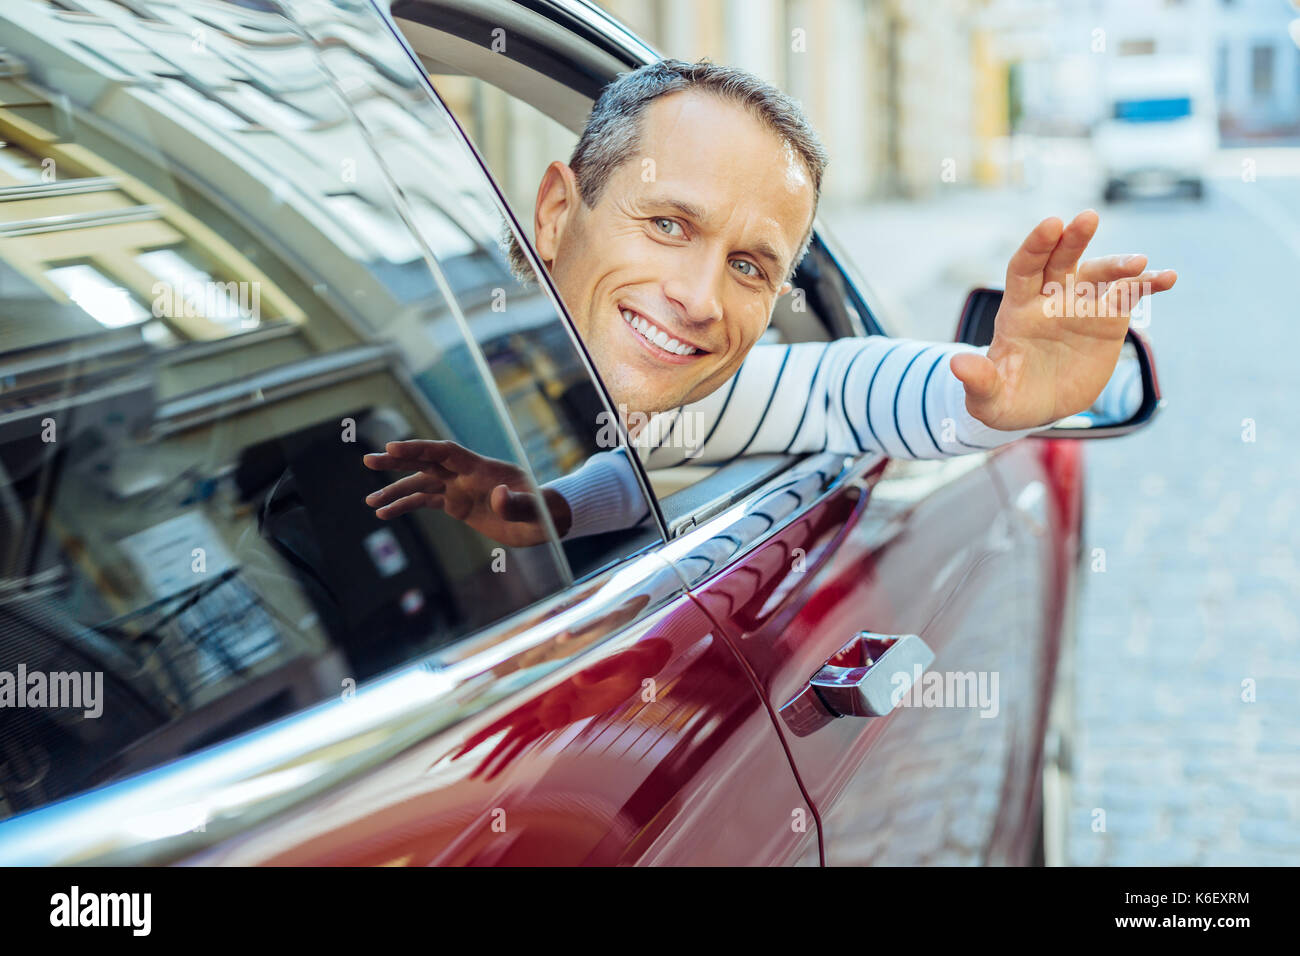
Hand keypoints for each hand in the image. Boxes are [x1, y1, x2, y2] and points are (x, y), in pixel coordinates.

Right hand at [362, 440, 570, 546]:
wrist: (546, 520)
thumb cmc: (544, 513)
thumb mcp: (533, 511)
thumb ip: (516, 503)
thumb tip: (498, 495)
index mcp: (482, 469)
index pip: (445, 452)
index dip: (420, 449)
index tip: (393, 449)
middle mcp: (466, 474)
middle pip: (426, 462)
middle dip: (398, 461)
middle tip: (369, 460)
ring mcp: (459, 488)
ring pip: (421, 483)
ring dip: (395, 490)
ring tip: (369, 502)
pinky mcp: (457, 504)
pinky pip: (426, 502)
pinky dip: (406, 506)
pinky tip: (385, 514)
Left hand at [949, 210, 1176, 430]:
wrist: (1036, 406)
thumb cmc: (1004, 398)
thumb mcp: (987, 397)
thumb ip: (977, 379)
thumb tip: (957, 365)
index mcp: (1018, 309)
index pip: (1024, 267)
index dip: (1035, 245)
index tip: (1051, 224)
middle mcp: (1050, 299)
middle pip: (1061, 259)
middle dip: (1073, 238)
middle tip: (1087, 218)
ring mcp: (1081, 306)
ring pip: (1100, 275)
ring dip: (1119, 265)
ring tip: (1140, 264)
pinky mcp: (1108, 320)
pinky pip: (1129, 295)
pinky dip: (1148, 285)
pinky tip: (1168, 278)